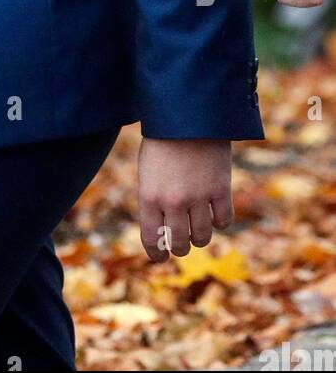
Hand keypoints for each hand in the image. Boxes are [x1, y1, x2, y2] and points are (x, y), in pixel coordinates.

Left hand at [138, 138, 232, 261]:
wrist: (187, 114)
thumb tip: (162, 231)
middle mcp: (173, 202)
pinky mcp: (221, 189)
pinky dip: (220, 221)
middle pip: (179, 244)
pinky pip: (224, 221)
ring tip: (198, 227)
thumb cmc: (162, 142)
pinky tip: (215, 212)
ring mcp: (198, 197)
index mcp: (149, 197)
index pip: (152, 240)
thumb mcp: (148, 172)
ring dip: (200, 236)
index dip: (156, 254)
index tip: (160, 258)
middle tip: (181, 242)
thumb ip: (153, 201)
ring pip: (202, 237)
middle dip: (179, 247)